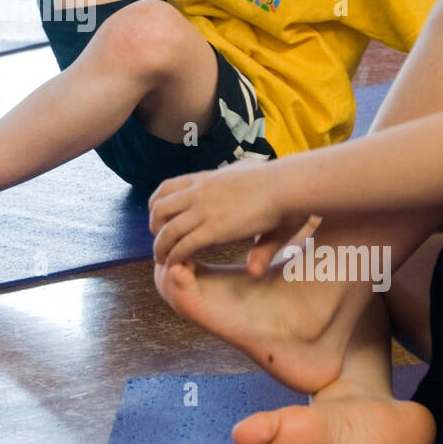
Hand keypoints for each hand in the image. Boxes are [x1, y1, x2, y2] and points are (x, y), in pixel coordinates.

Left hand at [148, 160, 318, 277]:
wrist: (287, 185)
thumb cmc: (279, 184)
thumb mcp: (256, 192)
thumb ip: (247, 213)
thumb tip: (251, 229)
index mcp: (206, 179)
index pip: (167, 187)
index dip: (157, 204)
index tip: (159, 218)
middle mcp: (199, 193)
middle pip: (160, 208)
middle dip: (155, 226)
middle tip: (160, 241)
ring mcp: (204, 210)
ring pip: (168, 230)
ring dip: (161, 246)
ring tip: (162, 259)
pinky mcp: (214, 228)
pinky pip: (184, 244)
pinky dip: (176, 256)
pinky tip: (176, 264)